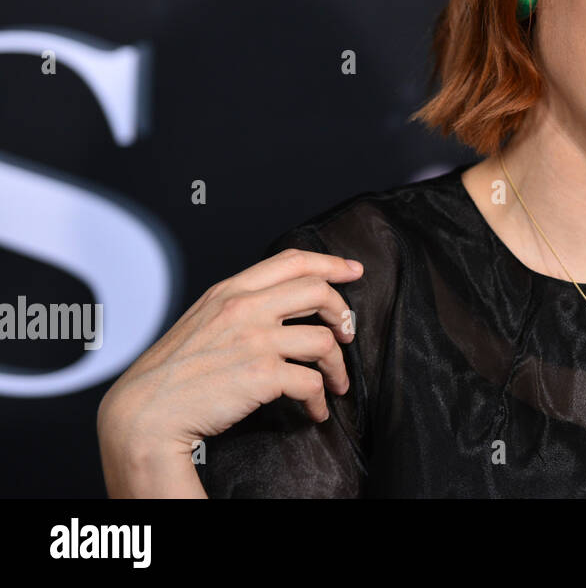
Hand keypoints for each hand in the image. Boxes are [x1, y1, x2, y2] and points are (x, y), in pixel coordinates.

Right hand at [97, 248, 362, 495]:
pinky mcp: (262, 374)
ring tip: (337, 382)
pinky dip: (321, 399)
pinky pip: (311, 383)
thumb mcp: (202, 319)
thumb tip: (278, 304)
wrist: (144, 413)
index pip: (292, 260)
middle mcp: (245, 308)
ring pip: (324, 339)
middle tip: (348, 331)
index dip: (331, 263)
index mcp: (231, 290)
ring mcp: (255, 340)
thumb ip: (238, 305)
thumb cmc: (171, 373)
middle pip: (318, 291)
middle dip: (343, 311)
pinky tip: (316, 410)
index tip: (353, 271)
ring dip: (338, 364)